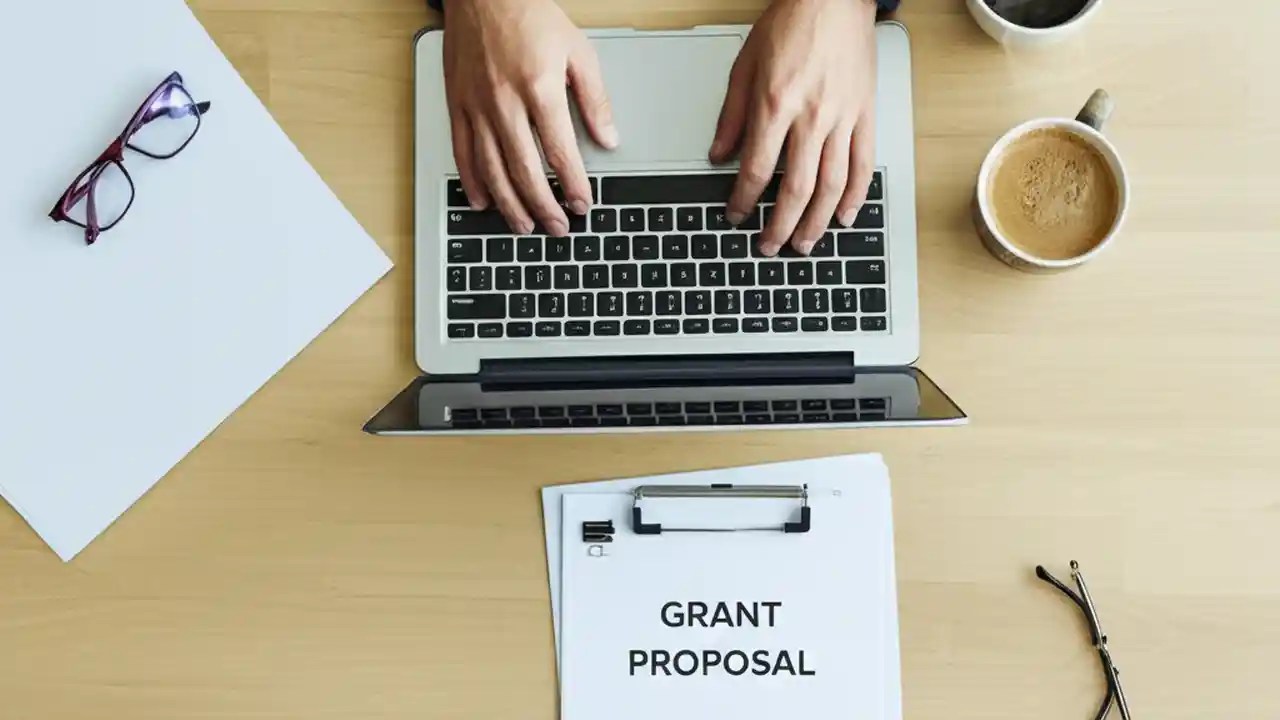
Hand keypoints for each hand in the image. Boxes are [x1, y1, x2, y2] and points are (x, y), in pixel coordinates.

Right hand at [443, 0, 617, 234]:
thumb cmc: (529, 14)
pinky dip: (474, 182)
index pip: (560, 152)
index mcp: (540, 90)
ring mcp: (477, 107)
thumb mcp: (578, 50)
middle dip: (543, 206)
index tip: (582, 204)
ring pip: (492, 169)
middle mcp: (505, 103)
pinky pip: (463, 152)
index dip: (572, 184)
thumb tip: (609, 137)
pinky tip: (485, 202)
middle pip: (525, 170)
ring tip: (525, 226)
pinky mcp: (456, 105)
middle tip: (557, 228)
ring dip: (510, 204)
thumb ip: (595, 99)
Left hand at [711, 0, 878, 255]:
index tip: (736, 216)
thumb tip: (718, 155)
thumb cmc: (790, 24)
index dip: (744, 201)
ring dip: (817, 222)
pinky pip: (863, 164)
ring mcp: (843, 119)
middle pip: (796, 189)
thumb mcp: (745, 66)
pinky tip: (845, 216)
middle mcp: (811, 117)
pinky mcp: (865, 114)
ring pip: (832, 185)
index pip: (757, 170)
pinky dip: (855, 196)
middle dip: (780, 225)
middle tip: (769, 247)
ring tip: (804, 244)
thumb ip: (732, 116)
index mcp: (776, 106)